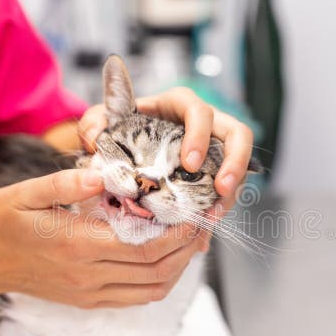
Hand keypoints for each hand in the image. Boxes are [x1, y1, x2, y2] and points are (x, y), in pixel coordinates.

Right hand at [0, 169, 202, 308]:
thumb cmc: (1, 222)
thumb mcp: (24, 193)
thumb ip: (64, 184)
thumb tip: (103, 175)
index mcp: (78, 244)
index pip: (144, 245)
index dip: (178, 233)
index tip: (196, 214)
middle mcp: (89, 275)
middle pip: (156, 270)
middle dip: (187, 248)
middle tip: (204, 224)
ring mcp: (89, 293)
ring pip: (151, 289)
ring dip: (179, 268)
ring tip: (192, 241)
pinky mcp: (88, 301)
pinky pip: (135, 297)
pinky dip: (159, 281)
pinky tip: (167, 260)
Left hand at [78, 87, 254, 248]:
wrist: (128, 147)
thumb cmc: (120, 128)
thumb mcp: (104, 121)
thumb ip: (94, 123)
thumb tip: (95, 139)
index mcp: (181, 106)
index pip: (201, 112)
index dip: (200, 136)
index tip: (189, 163)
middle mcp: (207, 125)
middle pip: (239, 135)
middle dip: (235, 162)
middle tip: (221, 188)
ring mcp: (217, 149)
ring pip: (241, 165)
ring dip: (233, 191)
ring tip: (214, 215)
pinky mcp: (217, 173)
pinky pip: (228, 190)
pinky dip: (218, 210)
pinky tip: (204, 230)